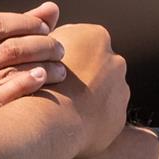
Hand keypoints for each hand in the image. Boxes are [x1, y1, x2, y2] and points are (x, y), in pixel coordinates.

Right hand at [0, 2, 67, 110]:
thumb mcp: (5, 53)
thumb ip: (26, 29)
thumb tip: (51, 7)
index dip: (23, 22)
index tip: (46, 27)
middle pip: (6, 48)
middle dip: (40, 45)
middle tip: (60, 49)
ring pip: (8, 71)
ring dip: (42, 65)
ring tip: (61, 68)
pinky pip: (3, 95)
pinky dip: (26, 83)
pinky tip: (44, 77)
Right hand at [49, 23, 128, 155]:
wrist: (48, 121)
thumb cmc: (38, 82)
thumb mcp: (36, 46)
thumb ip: (50, 39)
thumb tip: (51, 39)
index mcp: (97, 37)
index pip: (80, 40)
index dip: (61, 54)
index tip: (49, 66)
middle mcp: (116, 61)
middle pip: (96, 65)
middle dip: (81, 74)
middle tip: (57, 87)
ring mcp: (121, 91)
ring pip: (104, 90)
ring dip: (89, 96)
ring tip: (63, 105)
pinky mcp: (120, 117)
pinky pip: (105, 114)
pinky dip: (92, 116)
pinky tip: (72, 120)